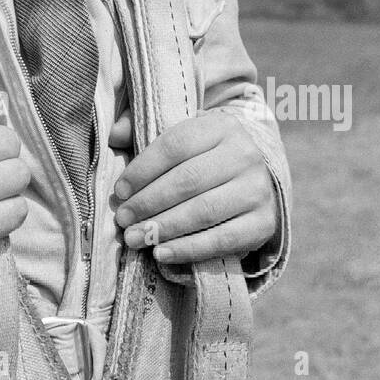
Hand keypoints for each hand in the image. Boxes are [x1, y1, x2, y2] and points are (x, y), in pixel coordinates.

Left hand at [112, 111, 276, 265]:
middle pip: (188, 180)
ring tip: (135, 238)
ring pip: (203, 211)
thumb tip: (115, 135)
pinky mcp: (263, 223)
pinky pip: (222, 240)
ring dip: (164, 228)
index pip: (176, 145)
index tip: (119, 191)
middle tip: (122, 219)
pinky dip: (189, 249)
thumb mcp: (178, 136)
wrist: (250, 183)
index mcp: (221, 126)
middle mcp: (245, 154)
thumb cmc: (201, 159)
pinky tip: (162, 253)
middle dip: (149, 202)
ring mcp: (257, 190)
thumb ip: (141, 128)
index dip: (143, 170)